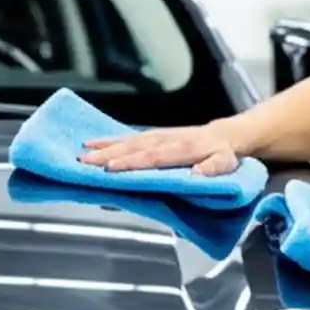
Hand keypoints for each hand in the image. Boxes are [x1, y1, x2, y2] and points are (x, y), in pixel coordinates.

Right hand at [78, 124, 239, 175]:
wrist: (223, 135)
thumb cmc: (223, 154)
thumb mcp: (226, 163)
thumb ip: (213, 168)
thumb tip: (197, 174)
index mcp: (182, 149)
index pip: (154, 157)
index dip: (132, 163)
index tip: (112, 169)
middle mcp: (165, 140)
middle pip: (134, 148)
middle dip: (109, 155)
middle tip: (87, 163)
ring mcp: (157, 135)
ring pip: (127, 141)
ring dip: (104, 147)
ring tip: (83, 154)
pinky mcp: (151, 135)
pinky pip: (128, 137)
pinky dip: (109, 140)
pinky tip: (92, 143)